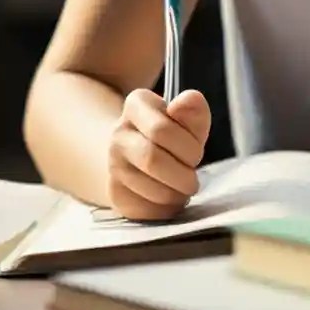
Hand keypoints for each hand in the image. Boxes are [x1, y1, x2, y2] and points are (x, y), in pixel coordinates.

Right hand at [107, 88, 210, 220]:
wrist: (141, 157)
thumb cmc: (173, 137)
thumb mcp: (187, 120)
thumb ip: (193, 111)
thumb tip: (190, 99)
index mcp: (136, 105)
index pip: (162, 130)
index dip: (188, 147)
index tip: (196, 152)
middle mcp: (118, 133)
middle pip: (152, 160)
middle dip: (183, 175)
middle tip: (192, 178)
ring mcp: (113, 165)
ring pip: (151, 189)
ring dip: (177, 194)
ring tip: (181, 188)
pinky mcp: (115, 194)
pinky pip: (146, 210)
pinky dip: (166, 209)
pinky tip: (169, 198)